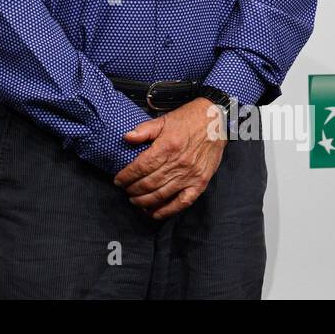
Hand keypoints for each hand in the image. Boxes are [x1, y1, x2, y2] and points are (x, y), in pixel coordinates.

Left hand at [113, 98, 227, 219]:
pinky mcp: (200, 183)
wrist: (216, 121)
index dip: (127, 176)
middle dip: (133, 189)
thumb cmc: (188, 119)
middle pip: (149, 183)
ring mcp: (190, 175)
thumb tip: (126, 137)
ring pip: (162, 194)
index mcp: (167, 146)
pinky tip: (155, 213)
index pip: (141, 166)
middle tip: (126, 191)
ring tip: (135, 201)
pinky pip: (182, 202)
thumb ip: (144, 130)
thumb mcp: (164, 120)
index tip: (118, 180)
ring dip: (145, 201)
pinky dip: (167, 210)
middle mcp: (178, 163)